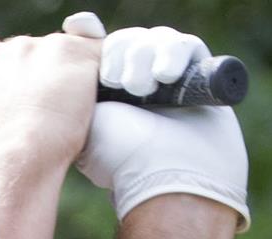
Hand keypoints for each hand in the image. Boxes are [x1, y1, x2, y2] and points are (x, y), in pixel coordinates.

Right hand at [0, 24, 101, 173]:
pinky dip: (98, 72)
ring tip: (68, 111)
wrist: (16, 159)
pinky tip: (91, 100)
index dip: (2, 59)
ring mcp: (42, 47)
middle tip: (48, 106)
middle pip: (32, 47)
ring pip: (66, 51)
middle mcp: (7, 48)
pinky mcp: (74, 53)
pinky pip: (97, 53)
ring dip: (70, 73)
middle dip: (41, 70)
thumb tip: (3, 96)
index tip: (13, 79)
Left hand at [69, 16, 251, 230]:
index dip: (90, 36)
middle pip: (126, 40)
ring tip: (143, 87)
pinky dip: (176, 53)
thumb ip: (73, 82)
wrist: (168, 177)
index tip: (78, 28)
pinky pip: (188, 45)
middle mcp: (136, 85)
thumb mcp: (82, 118)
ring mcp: (169, 81)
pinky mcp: (200, 77)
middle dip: (120, 53)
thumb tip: (71, 31)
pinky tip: (167, 74)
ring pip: (155, 39)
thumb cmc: (121, 156)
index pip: (98, 49)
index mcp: (104, 93)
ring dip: (145, 56)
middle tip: (117, 82)